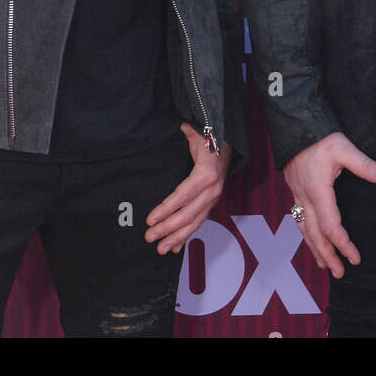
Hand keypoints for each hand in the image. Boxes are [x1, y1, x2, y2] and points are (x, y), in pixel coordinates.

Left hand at [145, 123, 231, 254]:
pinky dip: (186, 236)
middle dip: (168, 228)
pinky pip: (198, 222)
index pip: (183, 195)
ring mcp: (213, 199)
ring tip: (160, 249)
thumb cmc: (208, 138)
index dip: (166, 209)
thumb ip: (188, 132)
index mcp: (207, 174)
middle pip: (188, 214)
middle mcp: (212, 190)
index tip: (150, 219)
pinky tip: (174, 248)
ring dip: (177, 237)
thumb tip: (179, 126)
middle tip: (149, 237)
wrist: (227, 145)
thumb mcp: (197, 132)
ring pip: (194, 223)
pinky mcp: (210, 204)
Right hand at [283, 132, 375, 278]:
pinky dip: (306, 234)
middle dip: (327, 255)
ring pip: (304, 229)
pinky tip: (311, 239)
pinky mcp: (295, 190)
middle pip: (314, 234)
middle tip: (339, 273)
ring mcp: (297, 194)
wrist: (295, 126)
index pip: (331, 226)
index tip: (355, 258)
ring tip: (324, 264)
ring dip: (315, 249)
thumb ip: (365, 165)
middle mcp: (305, 197)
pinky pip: (298, 219)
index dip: (343, 244)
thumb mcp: (344, 148)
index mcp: (318, 191)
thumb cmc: (319, 137)